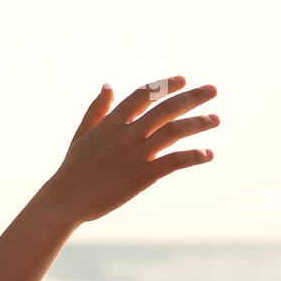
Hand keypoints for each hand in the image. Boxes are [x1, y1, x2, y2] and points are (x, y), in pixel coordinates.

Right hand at [46, 75, 218, 223]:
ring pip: (174, 131)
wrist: (65, 200)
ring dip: (198, 123)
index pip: (142, 96)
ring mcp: (135, 155)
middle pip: (165, 109)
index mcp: (111, 123)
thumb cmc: (73, 169)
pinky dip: (193, 156)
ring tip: (215, 119)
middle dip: (192, 97)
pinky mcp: (142, 175)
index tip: (183, 79)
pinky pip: (174, 161)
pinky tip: (207, 154)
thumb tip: (108, 86)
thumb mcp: (83, 134)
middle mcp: (126, 135)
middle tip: (213, 90)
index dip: (164, 85)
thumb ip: (96, 109)